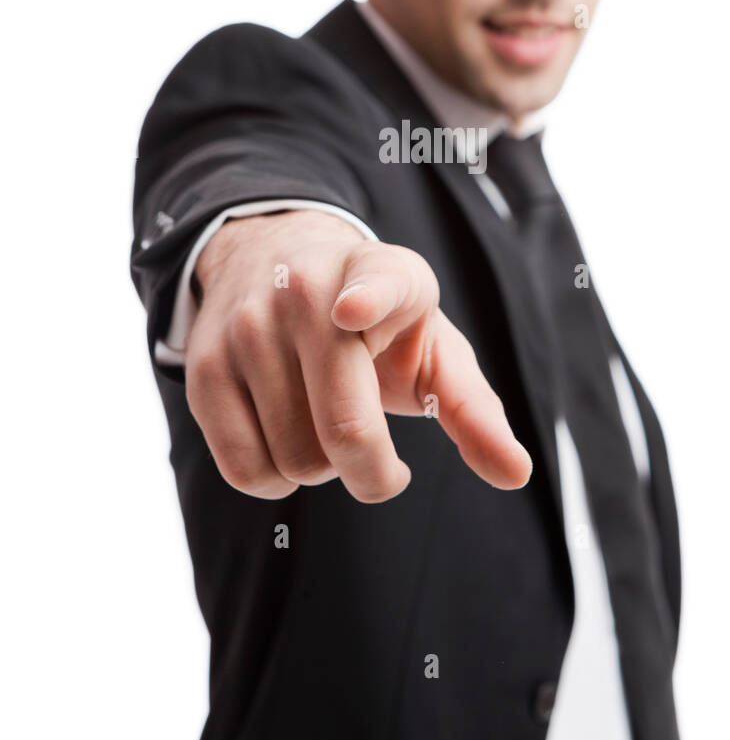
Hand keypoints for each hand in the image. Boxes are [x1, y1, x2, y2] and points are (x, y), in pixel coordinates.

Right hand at [185, 209, 531, 501]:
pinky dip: (275, 481)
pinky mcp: (203, 367)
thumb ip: (473, 411)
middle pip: (345, 431)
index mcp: (382, 276)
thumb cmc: (377, 324)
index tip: (353, 311)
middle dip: (375, 474)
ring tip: (327, 428)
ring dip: (322, 470)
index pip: (376, 286)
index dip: (368, 300)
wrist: (277, 258)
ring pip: (294, 462)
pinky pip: (245, 471)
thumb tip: (517, 474)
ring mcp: (247, 328)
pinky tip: (290, 441)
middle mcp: (307, 293)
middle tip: (384, 467)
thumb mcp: (432, 346)